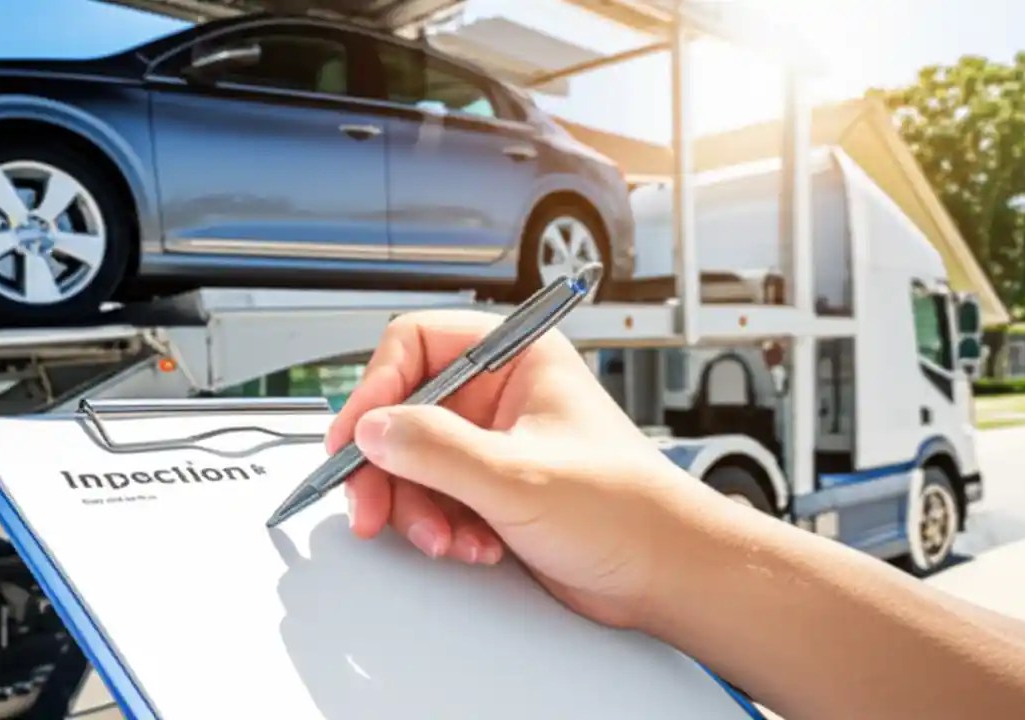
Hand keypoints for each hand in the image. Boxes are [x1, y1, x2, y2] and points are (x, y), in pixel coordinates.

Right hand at [325, 310, 713, 628]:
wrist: (667, 574)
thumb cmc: (628, 509)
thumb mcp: (519, 477)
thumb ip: (436, 450)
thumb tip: (375, 430)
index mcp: (515, 356)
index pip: (414, 345)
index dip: (377, 390)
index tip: (357, 438)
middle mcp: (499, 393)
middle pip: (402, 411)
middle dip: (386, 467)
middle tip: (370, 508)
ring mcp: (492, 442)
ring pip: (411, 461)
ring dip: (416, 508)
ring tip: (444, 538)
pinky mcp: (490, 487)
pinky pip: (433, 497)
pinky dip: (438, 527)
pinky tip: (470, 546)